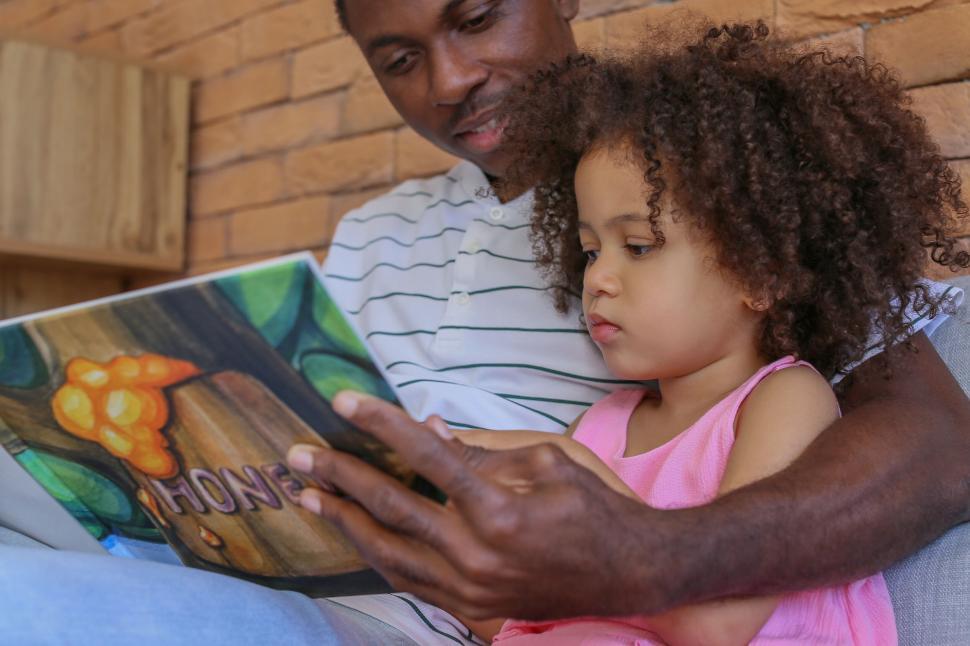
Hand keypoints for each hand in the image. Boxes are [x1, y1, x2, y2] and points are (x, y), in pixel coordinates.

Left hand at [287, 391, 656, 620]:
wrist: (628, 573)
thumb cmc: (593, 508)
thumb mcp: (546, 462)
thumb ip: (481, 451)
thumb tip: (431, 431)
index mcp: (499, 509)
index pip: (428, 457)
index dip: (382, 426)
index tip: (344, 403)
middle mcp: (477, 553)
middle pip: (393, 509)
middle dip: (341, 479)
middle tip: (300, 458)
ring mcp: (470, 587)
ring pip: (389, 553)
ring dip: (345, 522)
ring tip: (311, 497)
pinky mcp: (470, 605)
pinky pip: (409, 582)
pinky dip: (376, 556)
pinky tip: (354, 535)